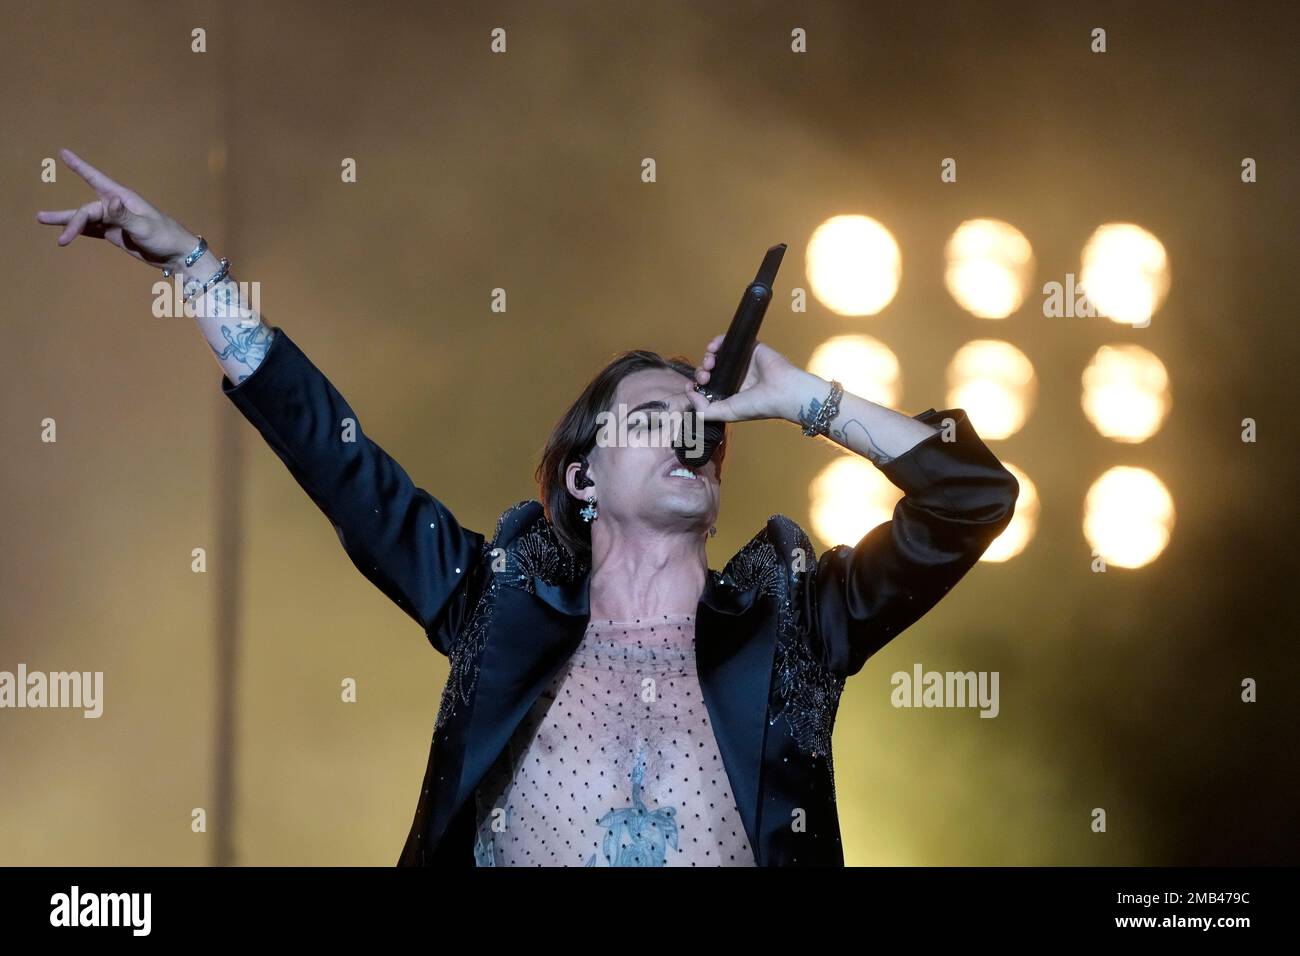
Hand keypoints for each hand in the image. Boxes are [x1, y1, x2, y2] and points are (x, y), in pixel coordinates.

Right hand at [35, 148, 197, 270]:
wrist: (177, 255)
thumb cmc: (166, 237)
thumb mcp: (145, 227)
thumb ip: (124, 216)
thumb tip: (109, 201)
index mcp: (123, 199)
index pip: (96, 179)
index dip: (80, 166)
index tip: (63, 153)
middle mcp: (115, 207)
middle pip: (86, 210)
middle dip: (72, 222)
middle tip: (63, 238)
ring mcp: (113, 221)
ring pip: (84, 219)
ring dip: (66, 221)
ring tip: (41, 219)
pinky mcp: (114, 234)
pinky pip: (91, 230)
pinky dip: (78, 231)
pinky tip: (65, 233)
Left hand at [684, 334, 816, 424]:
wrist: (782, 391)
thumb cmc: (758, 405)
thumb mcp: (727, 413)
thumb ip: (705, 410)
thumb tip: (690, 395)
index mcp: (730, 393)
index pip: (708, 387)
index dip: (697, 386)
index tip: (691, 387)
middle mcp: (735, 377)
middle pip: (709, 371)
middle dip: (702, 373)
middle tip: (706, 377)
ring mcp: (741, 362)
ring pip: (716, 356)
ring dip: (708, 358)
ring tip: (711, 363)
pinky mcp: (748, 347)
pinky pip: (727, 341)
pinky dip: (717, 342)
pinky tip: (713, 348)